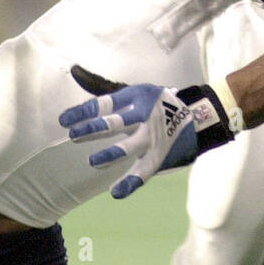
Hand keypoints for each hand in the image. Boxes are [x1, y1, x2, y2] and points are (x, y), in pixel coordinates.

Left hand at [59, 65, 232, 197]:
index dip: (83, 112)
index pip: (104, 104)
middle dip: (94, 129)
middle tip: (75, 135)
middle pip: (116, 123)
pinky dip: (130, 183)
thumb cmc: (158, 104)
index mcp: (137, 97)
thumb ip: (103, 89)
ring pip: (131, 147)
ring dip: (111, 154)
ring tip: (93, 160)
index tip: (64, 120)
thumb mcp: (135, 91)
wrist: (199, 118)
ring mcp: (153, 138)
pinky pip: (143, 172)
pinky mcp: (159, 157)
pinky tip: (115, 193)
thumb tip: (75, 72)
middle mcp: (145, 116)